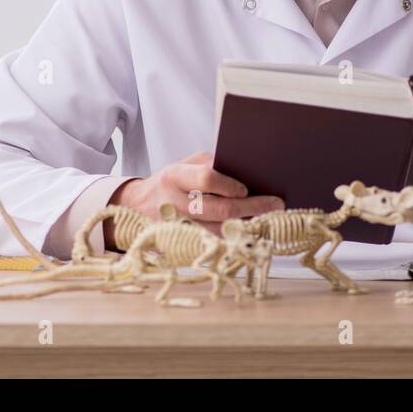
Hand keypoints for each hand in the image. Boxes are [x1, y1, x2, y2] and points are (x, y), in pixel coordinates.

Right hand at [106, 151, 283, 246]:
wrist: (137, 207)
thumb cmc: (169, 182)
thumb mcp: (184, 165)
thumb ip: (210, 166)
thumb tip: (245, 176)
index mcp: (174, 177)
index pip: (206, 179)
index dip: (230, 185)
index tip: (247, 188)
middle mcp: (174, 203)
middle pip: (219, 210)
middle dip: (252, 208)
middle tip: (276, 205)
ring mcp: (177, 228)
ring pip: (219, 233)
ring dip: (248, 228)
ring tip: (268, 220)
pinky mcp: (180, 246)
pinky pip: (213, 246)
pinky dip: (234, 241)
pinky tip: (249, 235)